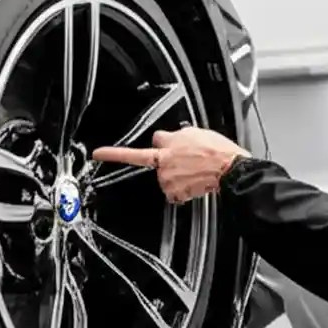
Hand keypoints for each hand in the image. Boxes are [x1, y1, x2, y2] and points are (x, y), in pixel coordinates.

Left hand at [92, 127, 250, 203]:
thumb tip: (169, 138)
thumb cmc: (218, 150)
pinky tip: (196, 183)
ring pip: (166, 180)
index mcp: (166, 146)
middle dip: (169, 162)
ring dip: (178, 177)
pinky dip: (183, 191)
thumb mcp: (195, 133)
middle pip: (157, 163)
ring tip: (196, 172)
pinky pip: (175, 194)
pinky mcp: (176, 193)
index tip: (98, 154)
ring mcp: (168, 180)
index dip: (117, 152)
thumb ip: (176, 137)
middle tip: (188, 161)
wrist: (229, 168)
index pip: (136, 148)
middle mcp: (163, 163)